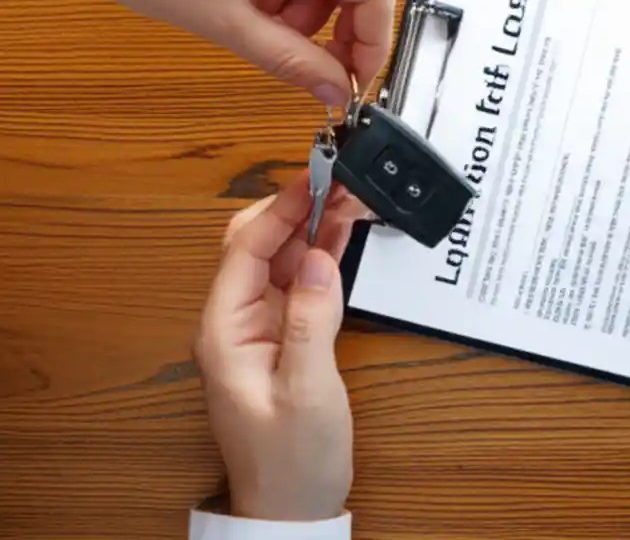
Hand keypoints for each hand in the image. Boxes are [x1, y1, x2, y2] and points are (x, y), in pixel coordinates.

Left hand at [194, 175, 364, 520]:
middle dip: (297, 208)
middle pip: (257, 244)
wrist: (292, 506)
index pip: (247, 248)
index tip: (316, 177)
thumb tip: (318, 258)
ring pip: (280, 258)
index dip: (281, 207)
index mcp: (226, 330)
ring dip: (312, 227)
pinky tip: (342, 236)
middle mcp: (235, 321)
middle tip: (340, 182)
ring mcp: (258, 327)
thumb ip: (310, 320)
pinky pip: (297, 282)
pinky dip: (320, 255)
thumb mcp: (307, 389)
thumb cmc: (291, 459)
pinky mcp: (282, 336)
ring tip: (349, 198)